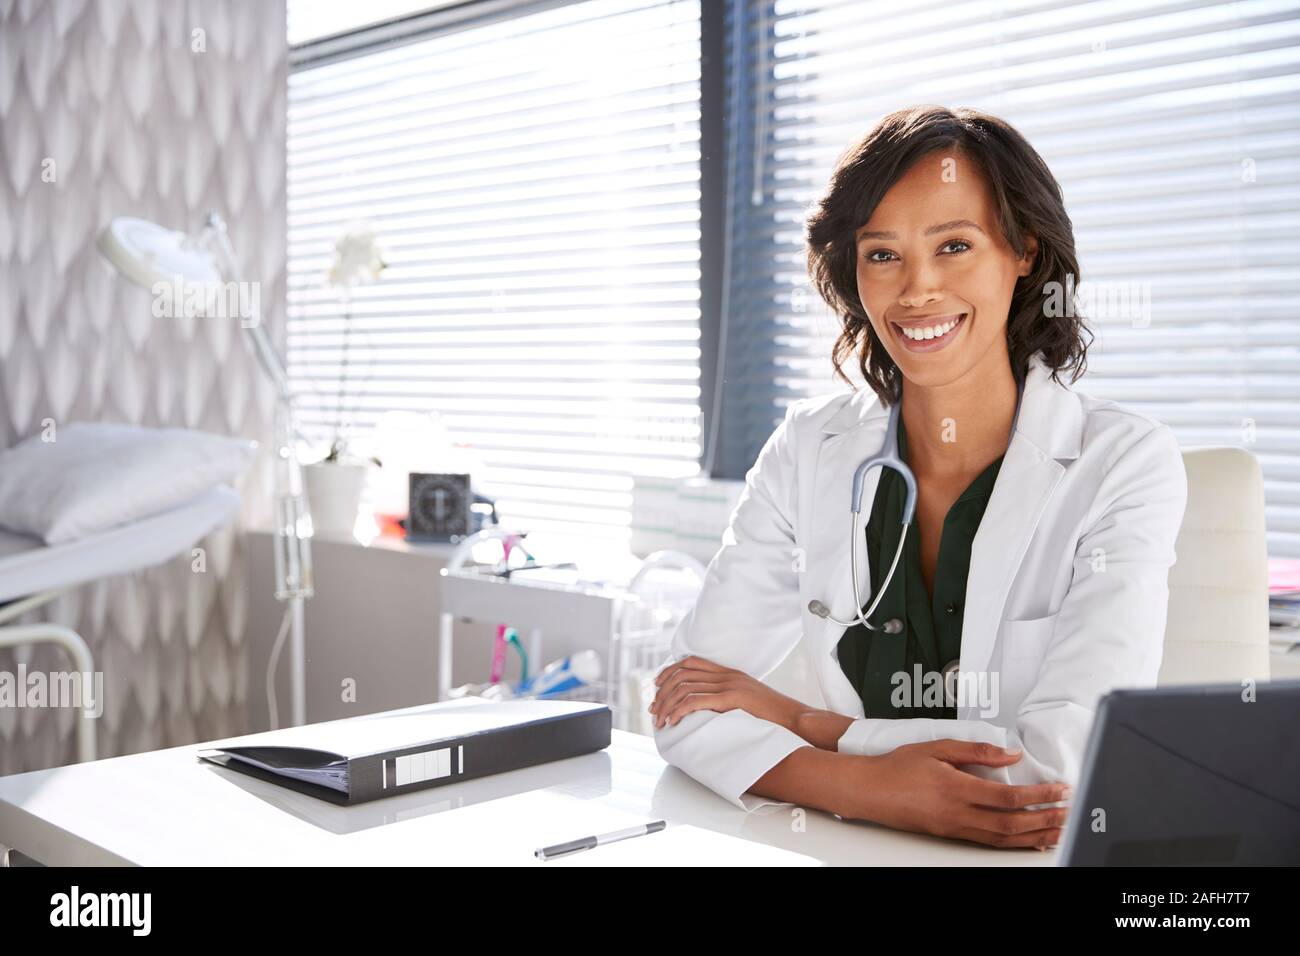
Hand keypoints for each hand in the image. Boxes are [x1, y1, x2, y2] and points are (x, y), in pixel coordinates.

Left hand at [650, 655, 802, 731]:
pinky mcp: (732, 698)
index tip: (657, 688)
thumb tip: (708, 709)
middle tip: (653, 710)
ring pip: (685, 688)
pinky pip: (696, 700)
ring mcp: (729, 685)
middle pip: (682, 673)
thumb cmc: (773, 716)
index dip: (668, 672)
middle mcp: (727, 674)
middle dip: (662, 691)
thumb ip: (728, 698)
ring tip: (660, 721)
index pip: (690, 662)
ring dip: (667, 705)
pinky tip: (673, 721)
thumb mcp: (748, 700)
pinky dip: (679, 711)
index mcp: (729, 672)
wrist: (795, 718)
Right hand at [844, 740, 1070, 849]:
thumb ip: (976, 750)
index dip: (1038, 795)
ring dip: (1034, 836)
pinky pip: (988, 842)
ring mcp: (954, 828)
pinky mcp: (950, 835)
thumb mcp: (937, 747)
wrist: (870, 790)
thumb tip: (1009, 754)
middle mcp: (957, 813)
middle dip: (1045, 820)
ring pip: (1002, 839)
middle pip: (1011, 824)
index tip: (1059, 790)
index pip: (1007, 797)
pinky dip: (1013, 843)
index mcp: (955, 788)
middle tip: (1069, 813)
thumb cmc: (898, 766)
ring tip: (1058, 831)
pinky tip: (1028, 839)